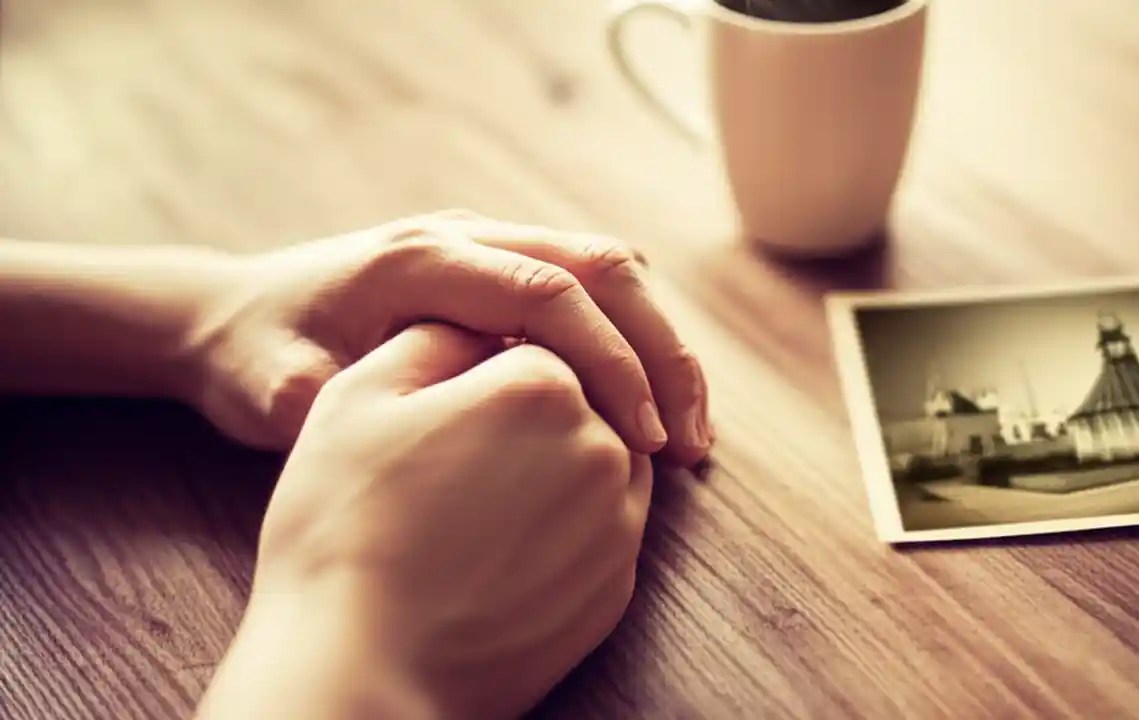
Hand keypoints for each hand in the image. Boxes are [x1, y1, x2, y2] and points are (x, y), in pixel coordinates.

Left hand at [188, 211, 711, 465]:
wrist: (234, 314)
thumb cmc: (256, 354)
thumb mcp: (268, 389)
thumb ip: (313, 401)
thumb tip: (378, 429)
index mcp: (421, 259)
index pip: (547, 290)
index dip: (607, 361)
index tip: (641, 438)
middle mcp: (464, 235)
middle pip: (600, 267)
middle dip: (659, 352)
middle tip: (690, 439)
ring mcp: (486, 245)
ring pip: (609, 271)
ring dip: (658, 346)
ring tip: (689, 431)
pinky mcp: (497, 269)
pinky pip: (590, 290)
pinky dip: (633, 343)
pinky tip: (649, 408)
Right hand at [198, 323, 652, 718]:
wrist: (362, 669)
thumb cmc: (345, 527)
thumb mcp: (359, 397)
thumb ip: (436, 338)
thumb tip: (483, 327)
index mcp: (542, 385)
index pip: (538, 341)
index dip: (490, 365)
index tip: (451, 400)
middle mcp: (601, 447)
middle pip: (582, 399)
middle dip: (535, 412)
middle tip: (464, 453)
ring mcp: (617, 524)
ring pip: (603, 461)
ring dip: (561, 462)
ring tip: (486, 496)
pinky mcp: (614, 590)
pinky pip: (605, 528)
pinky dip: (569, 523)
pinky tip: (508, 542)